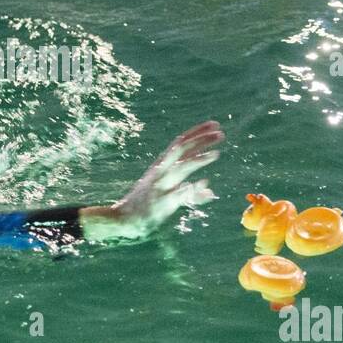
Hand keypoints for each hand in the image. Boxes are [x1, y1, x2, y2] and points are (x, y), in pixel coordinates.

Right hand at [80, 121, 222, 241]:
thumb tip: (209, 191)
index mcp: (161, 165)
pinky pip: (179, 193)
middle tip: (220, 133)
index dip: (197, 132)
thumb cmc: (145, 205)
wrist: (123, 218)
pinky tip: (204, 183)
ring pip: (181, 167)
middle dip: (201, 140)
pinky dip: (191, 188)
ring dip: (199, 159)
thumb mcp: (168, 194)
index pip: (181, 143)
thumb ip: (191, 193)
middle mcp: (161, 171)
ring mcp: (161, 185)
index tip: (214, 124)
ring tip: (217, 153)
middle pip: (182, 149)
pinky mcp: (162, 201)